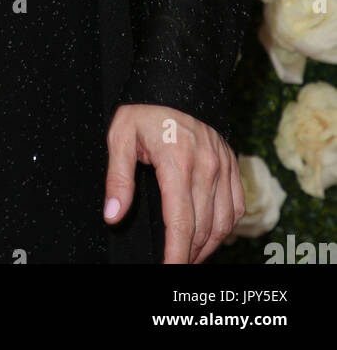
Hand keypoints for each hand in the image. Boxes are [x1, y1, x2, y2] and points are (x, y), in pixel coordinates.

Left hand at [103, 103, 244, 263]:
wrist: (177, 78)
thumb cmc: (145, 109)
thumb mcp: (120, 136)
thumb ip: (118, 178)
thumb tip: (113, 214)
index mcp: (177, 162)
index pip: (181, 222)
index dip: (176, 254)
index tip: (168, 271)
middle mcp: (207, 166)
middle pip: (203, 228)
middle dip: (189, 254)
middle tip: (173, 266)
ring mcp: (224, 166)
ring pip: (223, 222)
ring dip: (208, 246)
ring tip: (189, 256)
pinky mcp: (233, 164)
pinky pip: (236, 206)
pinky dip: (225, 228)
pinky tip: (210, 235)